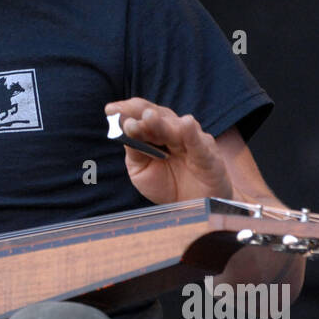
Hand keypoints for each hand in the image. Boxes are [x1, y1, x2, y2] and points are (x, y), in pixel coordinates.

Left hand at [103, 98, 232, 205]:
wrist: (193, 208)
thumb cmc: (166, 186)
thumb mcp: (141, 171)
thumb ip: (134, 151)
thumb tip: (125, 129)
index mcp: (155, 133)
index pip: (141, 116)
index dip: (127, 111)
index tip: (110, 110)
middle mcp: (174, 132)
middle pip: (158, 117)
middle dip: (141, 113)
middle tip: (125, 114)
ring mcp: (192, 141)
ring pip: (176, 128)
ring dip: (162, 122)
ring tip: (148, 117)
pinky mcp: (208, 155)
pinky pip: (199, 144)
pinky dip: (192, 134)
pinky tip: (186, 124)